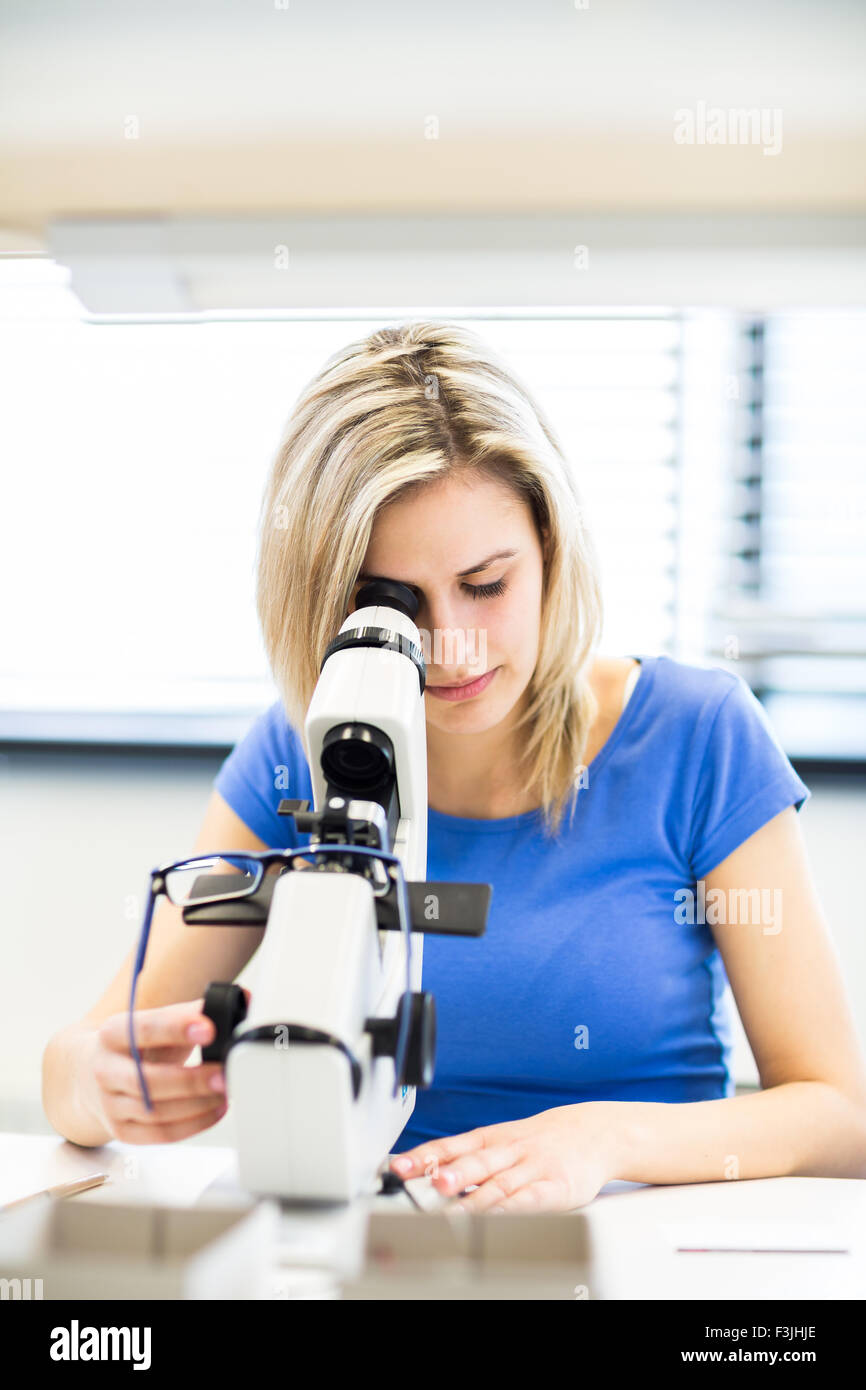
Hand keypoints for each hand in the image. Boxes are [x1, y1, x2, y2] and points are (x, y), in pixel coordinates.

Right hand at [85, 993, 249, 1144]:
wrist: (88, 1074)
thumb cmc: (134, 1045)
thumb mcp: (154, 1022)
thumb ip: (192, 1011)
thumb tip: (239, 999)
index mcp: (112, 1033)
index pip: (143, 1030)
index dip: (176, 1028)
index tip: (208, 1028)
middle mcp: (105, 1069)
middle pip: (147, 1081)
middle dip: (191, 1080)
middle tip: (224, 1075)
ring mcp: (110, 1103)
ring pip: (155, 1111)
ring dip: (198, 1104)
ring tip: (224, 1092)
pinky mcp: (122, 1130)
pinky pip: (160, 1134)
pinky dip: (193, 1124)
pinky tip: (214, 1110)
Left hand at [389, 1102, 620, 1212]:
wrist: (592, 1132)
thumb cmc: (538, 1141)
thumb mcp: (503, 1140)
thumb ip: (469, 1157)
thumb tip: (424, 1174)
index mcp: (492, 1138)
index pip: (452, 1145)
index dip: (425, 1155)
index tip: (399, 1167)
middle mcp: (509, 1151)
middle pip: (477, 1162)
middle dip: (453, 1173)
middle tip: (432, 1183)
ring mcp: (533, 1168)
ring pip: (502, 1183)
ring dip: (477, 1197)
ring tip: (455, 1210)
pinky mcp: (556, 1187)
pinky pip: (533, 1198)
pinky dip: (515, 1208)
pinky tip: (499, 1217)